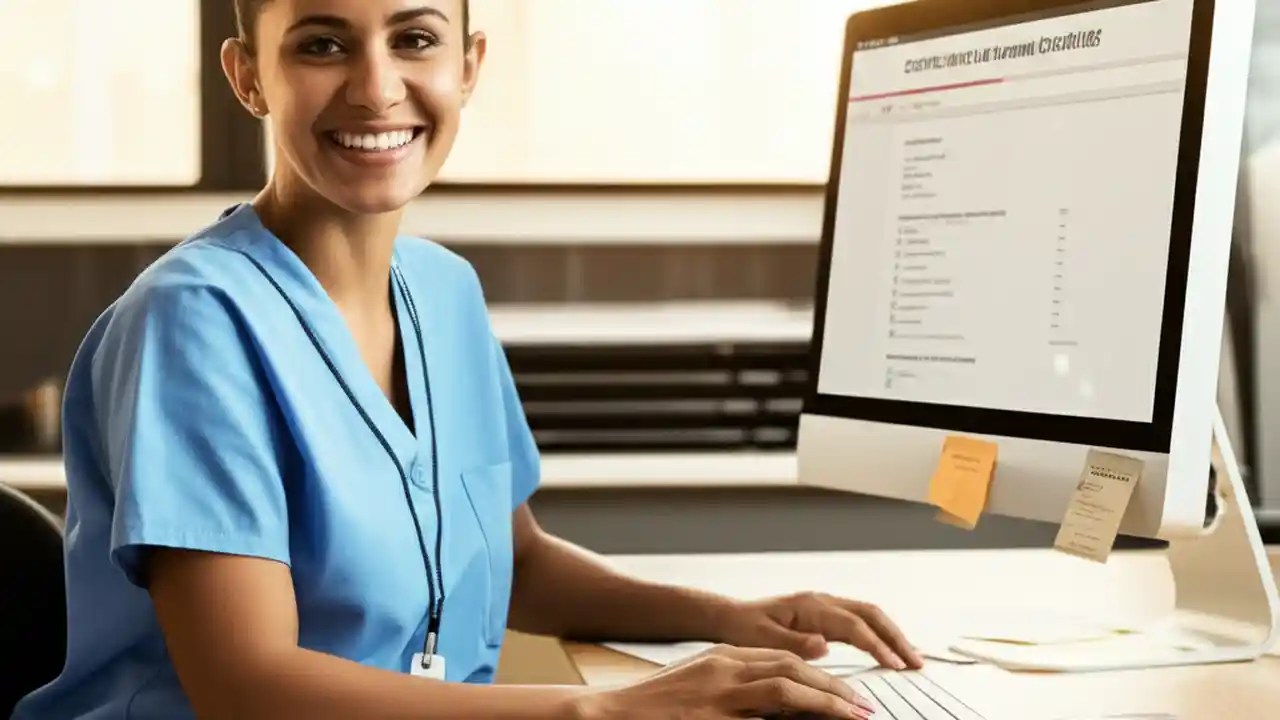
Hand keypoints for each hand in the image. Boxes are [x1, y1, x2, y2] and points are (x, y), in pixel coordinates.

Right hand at [576, 644, 876, 719]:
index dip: (820, 675)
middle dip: (833, 685)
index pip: (783, 659)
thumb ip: (734, 692)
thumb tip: (778, 705)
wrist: (606, 714)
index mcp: (722, 659)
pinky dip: (792, 713)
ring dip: (824, 699)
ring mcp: (717, 693)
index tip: (848, 694)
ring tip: (854, 713)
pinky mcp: (711, 716)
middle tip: (864, 705)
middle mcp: (724, 669)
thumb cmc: (651, 708)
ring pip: (784, 687)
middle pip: (791, 668)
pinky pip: (761, 714)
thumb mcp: (698, 687)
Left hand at [714, 592, 923, 669]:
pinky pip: (860, 620)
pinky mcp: (825, 614)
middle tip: (916, 663)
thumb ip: (794, 642)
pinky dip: (879, 633)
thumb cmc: (744, 628)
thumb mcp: (763, 639)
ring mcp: (825, 606)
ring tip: (911, 658)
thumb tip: (824, 645)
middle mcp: (822, 601)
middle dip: (896, 636)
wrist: (731, 616)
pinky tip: (889, 649)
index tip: (895, 664)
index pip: (853, 624)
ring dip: (892, 634)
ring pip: (869, 615)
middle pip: (870, 614)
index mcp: (810, 606)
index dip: (876, 644)